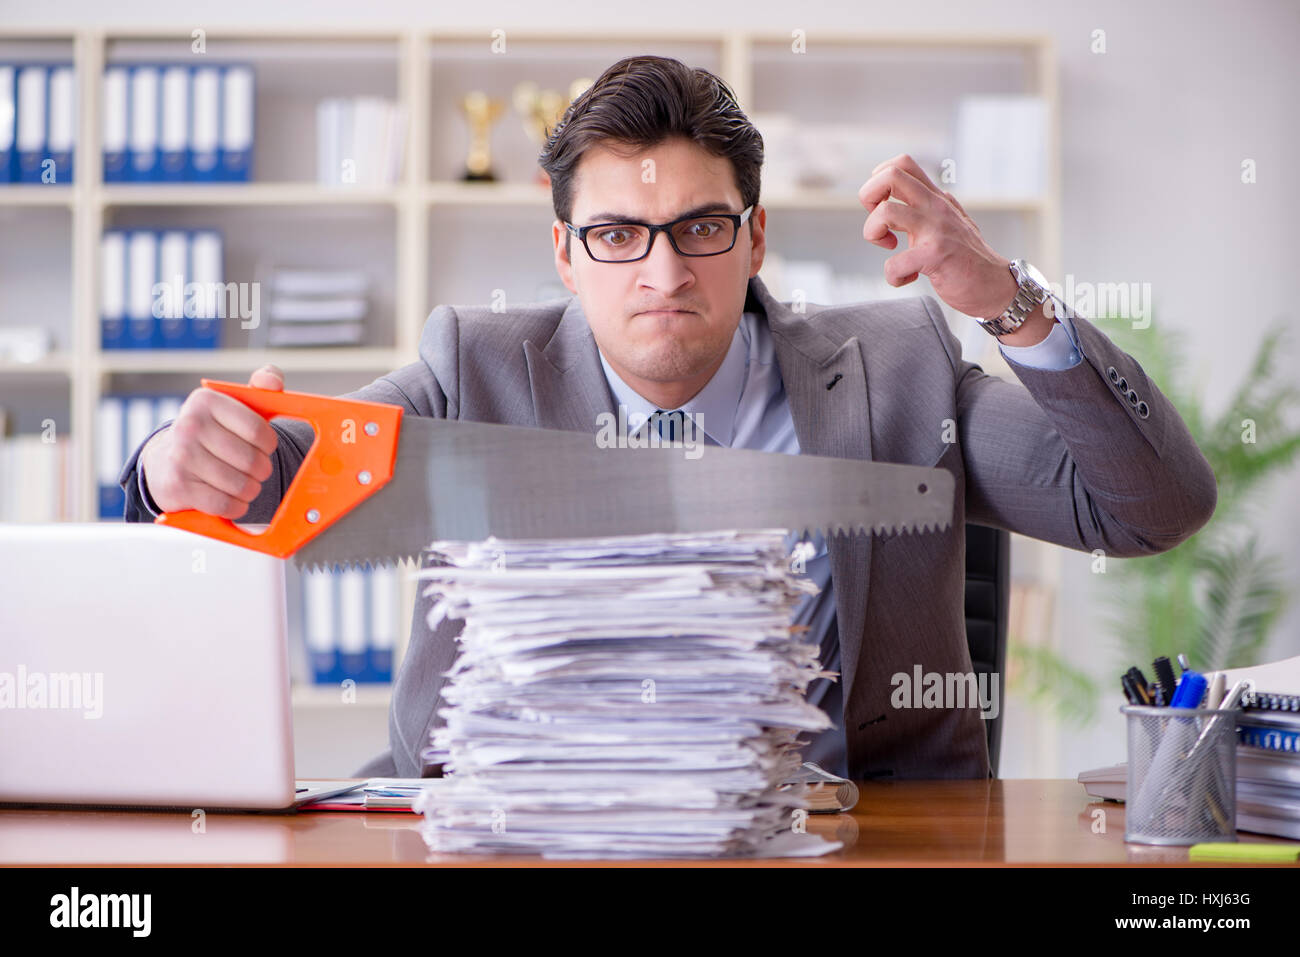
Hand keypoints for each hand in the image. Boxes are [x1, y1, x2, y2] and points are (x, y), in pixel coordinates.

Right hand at [140, 365, 282, 518]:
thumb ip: (260, 390)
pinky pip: (225, 504)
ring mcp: (179, 457)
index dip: (269, 445)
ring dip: (250, 490)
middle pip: (252, 460)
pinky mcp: (176, 486)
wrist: (165, 461)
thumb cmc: (211, 433)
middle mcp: (188, 425)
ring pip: (241, 485)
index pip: (259, 431)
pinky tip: (232, 498)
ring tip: (243, 483)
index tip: (263, 446)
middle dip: (261, 470)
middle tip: (255, 469)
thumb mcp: (234, 407)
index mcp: (206, 401)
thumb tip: (271, 379)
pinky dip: (236, 506)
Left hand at [858, 153, 1019, 320]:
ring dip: (873, 233)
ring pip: (885, 211)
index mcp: (936, 199)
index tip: (882, 205)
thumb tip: (929, 191)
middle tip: (880, 223)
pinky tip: (907, 278)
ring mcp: (936, 229)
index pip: (903, 163)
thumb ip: (938, 206)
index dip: (879, 180)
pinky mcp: (935, 255)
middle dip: (868, 197)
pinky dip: (893, 276)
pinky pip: (894, 263)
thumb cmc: (970, 260)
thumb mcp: (956, 222)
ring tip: (889, 247)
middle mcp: (935, 207)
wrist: (995, 286)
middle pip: (890, 175)